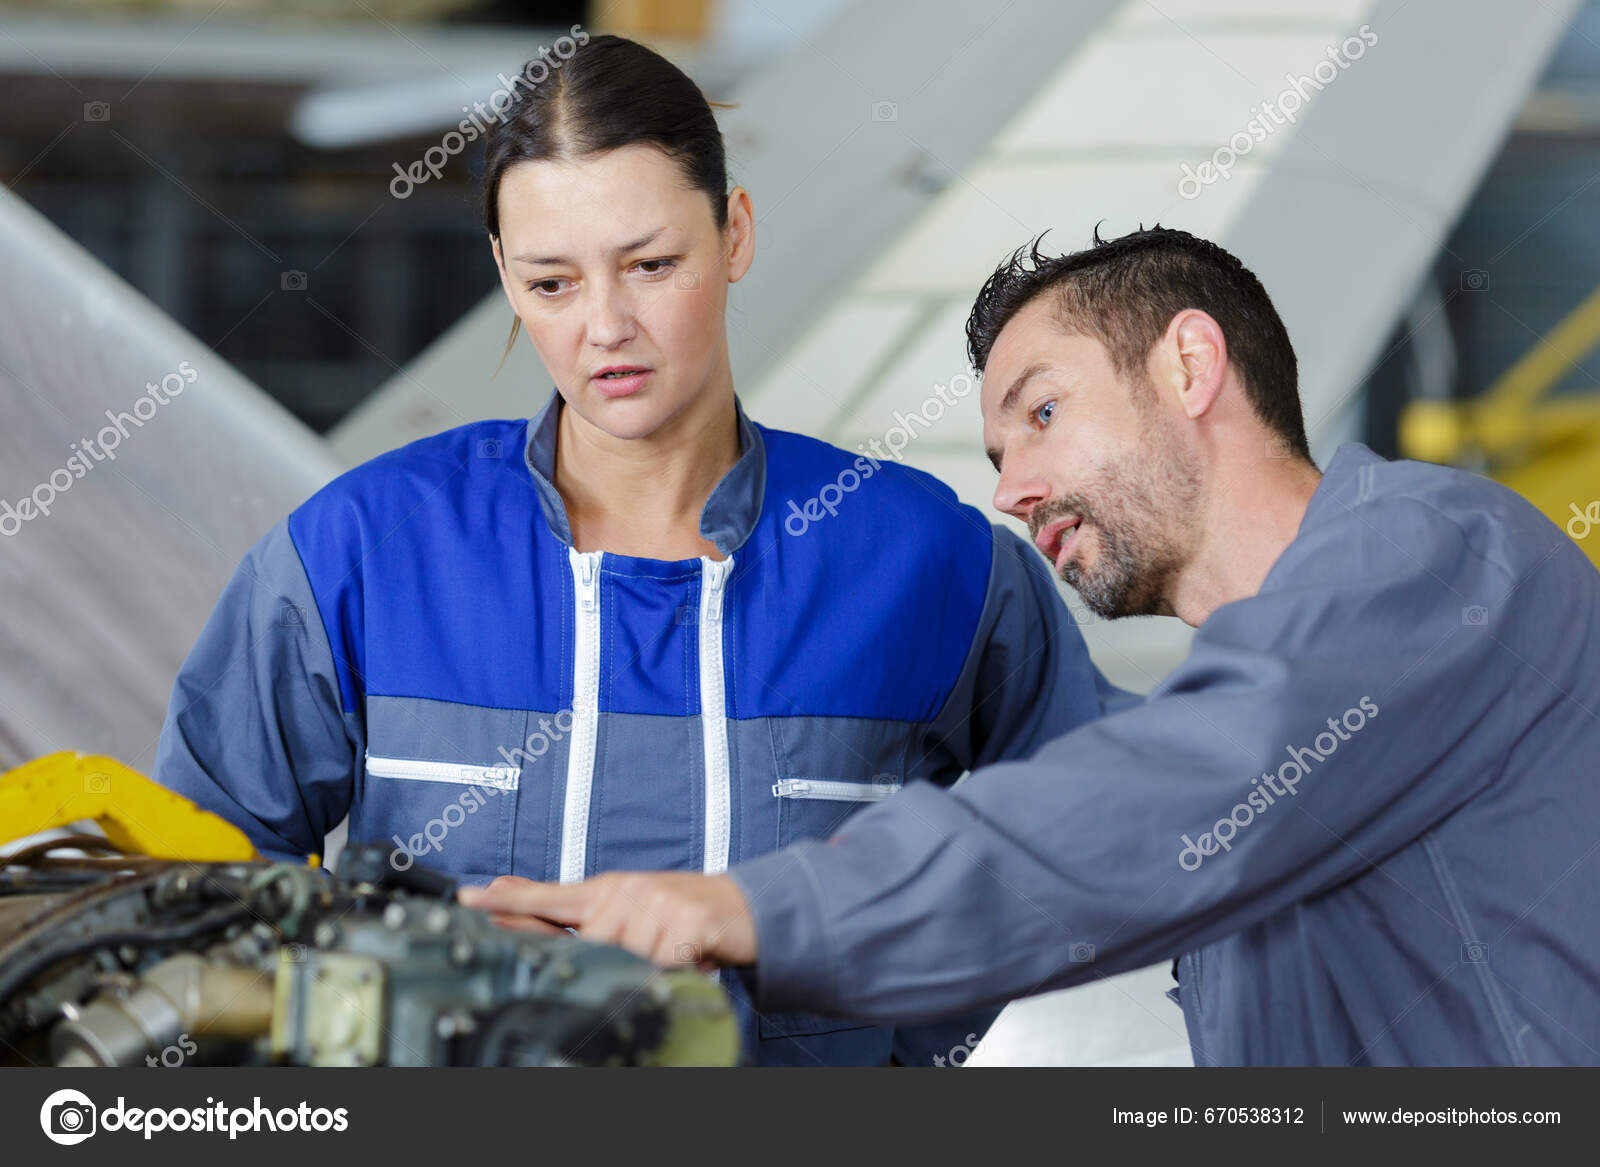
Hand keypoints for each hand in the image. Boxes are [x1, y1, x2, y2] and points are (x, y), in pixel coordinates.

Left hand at [458, 871, 757, 968]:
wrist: (745, 908)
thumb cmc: (682, 913)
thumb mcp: (628, 909)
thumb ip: (575, 911)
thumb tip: (513, 896)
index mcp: (608, 891)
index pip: (549, 897)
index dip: (509, 900)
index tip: (469, 899)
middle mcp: (628, 893)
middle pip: (592, 946)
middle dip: (615, 959)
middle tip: (648, 952)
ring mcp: (657, 905)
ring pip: (631, 960)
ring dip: (653, 966)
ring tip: (672, 954)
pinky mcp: (687, 922)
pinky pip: (668, 964)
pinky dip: (681, 969)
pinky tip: (692, 955)